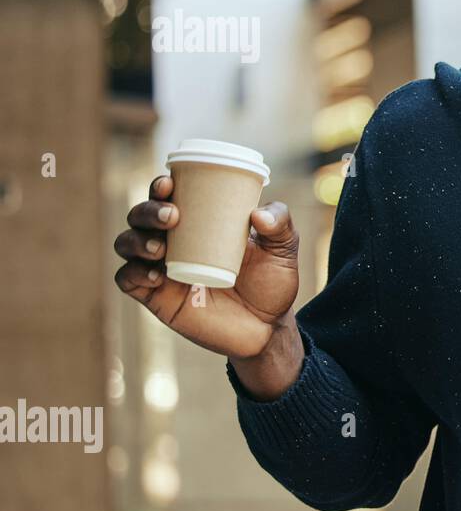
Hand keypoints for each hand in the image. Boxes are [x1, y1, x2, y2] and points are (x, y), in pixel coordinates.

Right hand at [113, 174, 300, 361]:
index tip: (170, 182)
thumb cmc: (271, 281)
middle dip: (148, 210)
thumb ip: (280, 224)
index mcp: (198, 221)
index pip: (168, 195)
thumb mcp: (283, 248)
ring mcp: (161, 267)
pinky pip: (128, 280)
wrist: (267, 327)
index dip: (161, 185)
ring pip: (127, 243)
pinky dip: (134, 272)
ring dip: (137, 239)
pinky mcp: (155, 296)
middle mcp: (173, 240)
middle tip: (173, 216)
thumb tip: (258, 215)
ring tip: (161, 248)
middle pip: (140, 215)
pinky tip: (157, 274)